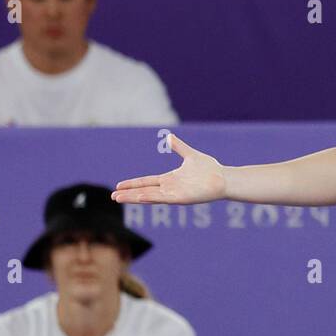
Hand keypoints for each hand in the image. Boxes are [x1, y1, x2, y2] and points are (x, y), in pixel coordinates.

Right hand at [112, 134, 227, 204]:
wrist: (223, 178)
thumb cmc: (209, 169)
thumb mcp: (190, 155)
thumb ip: (179, 146)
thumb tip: (169, 136)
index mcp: (169, 179)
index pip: (146, 182)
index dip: (132, 184)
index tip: (118, 186)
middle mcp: (169, 188)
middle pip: (144, 191)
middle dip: (128, 194)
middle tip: (112, 196)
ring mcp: (174, 194)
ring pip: (149, 196)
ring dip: (134, 197)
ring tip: (119, 199)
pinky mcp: (181, 199)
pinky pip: (163, 199)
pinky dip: (150, 198)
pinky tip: (139, 197)